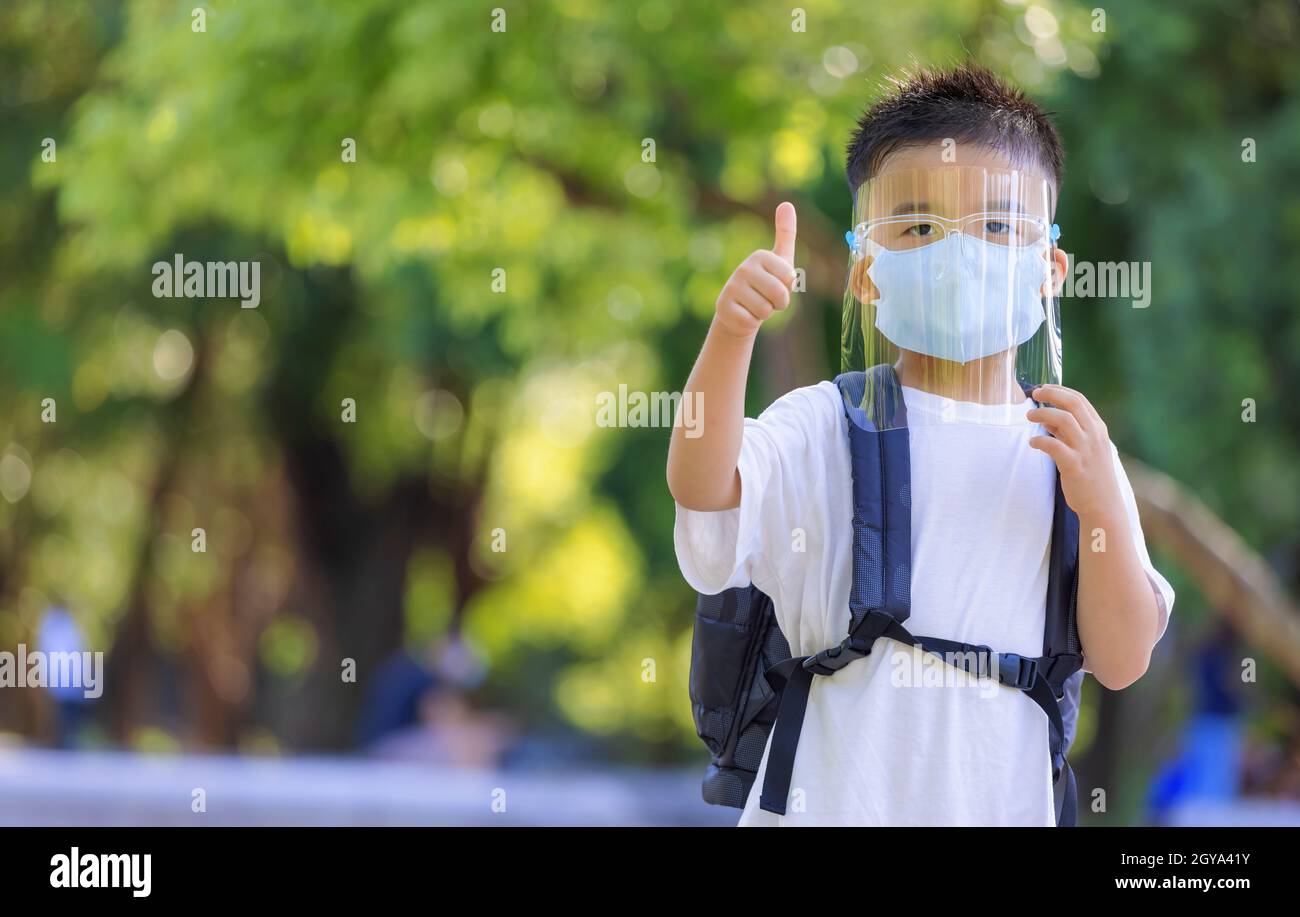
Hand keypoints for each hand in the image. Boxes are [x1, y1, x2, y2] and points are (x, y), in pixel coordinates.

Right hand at [713, 202, 797, 339]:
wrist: (740, 310)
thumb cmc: (766, 284)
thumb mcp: (780, 260)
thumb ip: (786, 233)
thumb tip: (786, 203)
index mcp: (760, 255)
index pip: (789, 278)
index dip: (788, 288)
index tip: (778, 285)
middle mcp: (743, 268)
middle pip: (779, 294)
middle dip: (779, 304)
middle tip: (768, 299)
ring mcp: (731, 287)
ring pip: (765, 310)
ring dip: (765, 313)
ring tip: (755, 306)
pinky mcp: (723, 307)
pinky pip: (751, 321)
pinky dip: (751, 322)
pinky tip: (744, 314)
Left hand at [1027, 384, 1122, 519]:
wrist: (1103, 505)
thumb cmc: (1092, 476)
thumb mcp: (1085, 449)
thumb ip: (1068, 433)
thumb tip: (1047, 420)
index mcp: (1098, 429)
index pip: (1080, 400)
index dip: (1060, 390)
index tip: (1044, 387)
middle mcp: (1094, 436)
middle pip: (1072, 404)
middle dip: (1051, 394)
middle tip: (1034, 394)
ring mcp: (1085, 450)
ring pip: (1062, 420)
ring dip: (1042, 414)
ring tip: (1028, 417)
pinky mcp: (1074, 465)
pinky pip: (1053, 445)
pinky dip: (1040, 440)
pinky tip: (1033, 442)